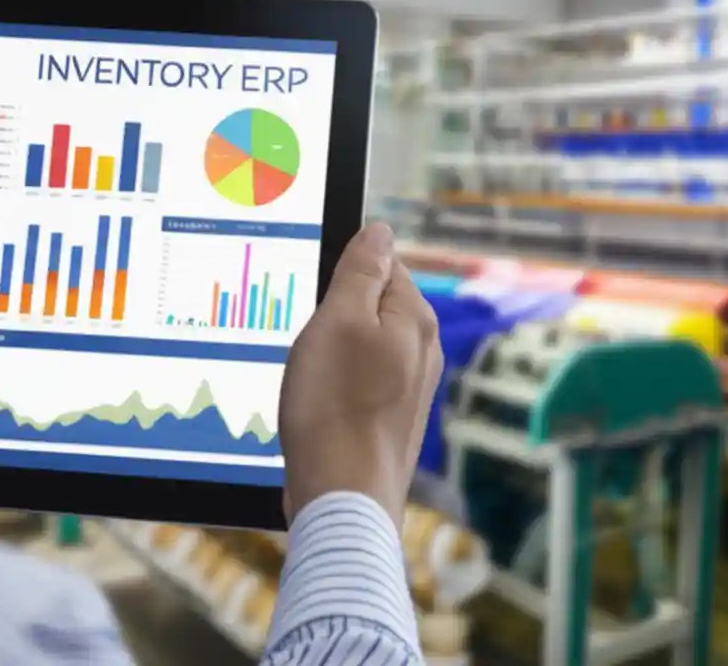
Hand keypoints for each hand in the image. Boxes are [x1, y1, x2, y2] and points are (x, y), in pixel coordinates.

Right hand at [278, 223, 442, 526]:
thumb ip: (361, 271)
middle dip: (333, 313)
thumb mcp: (338, 321)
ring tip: (309, 377)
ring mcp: (408, 387)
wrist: (342, 497)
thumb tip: (380, 230)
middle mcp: (421, 350)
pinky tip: (316, 404)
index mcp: (414, 318)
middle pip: (370, 304)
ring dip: (329, 352)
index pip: (381, 262)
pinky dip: (333, 384)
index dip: (339, 272)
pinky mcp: (388, 417)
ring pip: (360, 344)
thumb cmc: (334, 409)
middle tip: (305, 341)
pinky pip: (357, 380)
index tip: (311, 294)